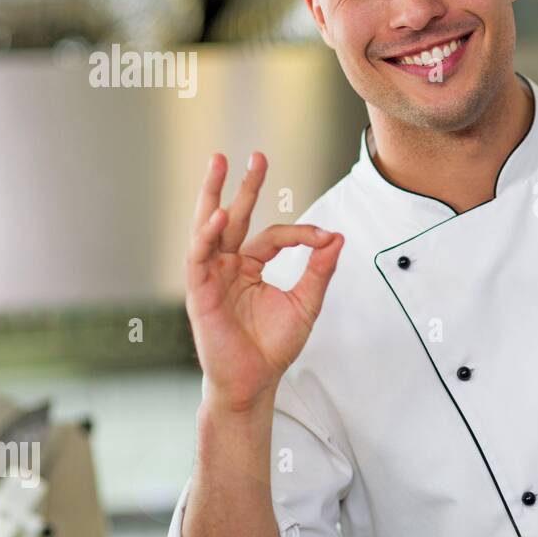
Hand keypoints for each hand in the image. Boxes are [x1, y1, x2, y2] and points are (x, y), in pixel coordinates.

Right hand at [185, 151, 344, 411]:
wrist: (254, 381)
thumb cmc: (273, 347)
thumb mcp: (306, 303)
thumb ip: (319, 270)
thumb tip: (337, 237)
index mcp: (250, 267)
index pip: (275, 235)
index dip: (303, 233)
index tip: (326, 238)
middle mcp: (228, 266)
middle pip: (234, 217)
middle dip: (243, 185)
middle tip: (254, 155)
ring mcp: (212, 276)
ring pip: (209, 228)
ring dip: (214, 195)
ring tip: (219, 163)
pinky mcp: (200, 291)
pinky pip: (200, 257)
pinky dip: (207, 235)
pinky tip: (219, 215)